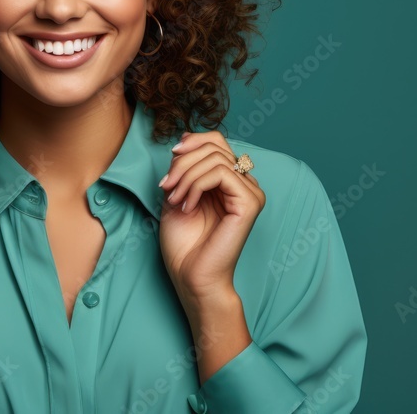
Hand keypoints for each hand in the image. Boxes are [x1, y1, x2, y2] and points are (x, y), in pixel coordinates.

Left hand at [158, 131, 264, 315]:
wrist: (191, 278)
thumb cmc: (184, 244)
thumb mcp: (177, 194)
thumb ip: (184, 167)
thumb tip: (186, 138)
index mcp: (229, 181)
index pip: (216, 141)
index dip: (192, 142)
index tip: (171, 156)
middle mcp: (244, 184)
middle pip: (214, 146)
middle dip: (182, 162)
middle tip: (166, 187)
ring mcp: (250, 193)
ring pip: (215, 158)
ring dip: (185, 176)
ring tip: (174, 199)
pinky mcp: (250, 203)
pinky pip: (221, 173)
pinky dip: (196, 185)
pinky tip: (187, 205)